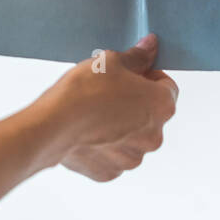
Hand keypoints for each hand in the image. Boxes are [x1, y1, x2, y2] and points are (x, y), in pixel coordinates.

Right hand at [44, 34, 178, 181]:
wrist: (53, 125)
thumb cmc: (84, 90)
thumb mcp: (112, 61)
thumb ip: (137, 56)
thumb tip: (151, 46)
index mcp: (162, 106)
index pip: (167, 87)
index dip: (148, 77)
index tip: (129, 75)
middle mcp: (154, 137)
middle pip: (150, 114)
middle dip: (134, 103)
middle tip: (108, 92)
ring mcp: (131, 159)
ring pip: (131, 137)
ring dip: (120, 126)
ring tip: (94, 113)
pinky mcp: (110, 173)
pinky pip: (111, 155)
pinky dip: (102, 145)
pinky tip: (85, 132)